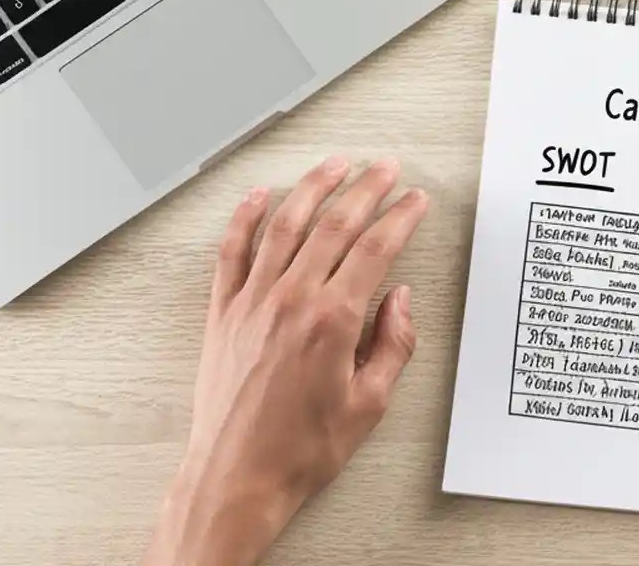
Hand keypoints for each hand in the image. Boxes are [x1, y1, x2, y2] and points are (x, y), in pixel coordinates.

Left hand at [144, 156, 428, 565]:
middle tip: (385, 169)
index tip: (414, 200)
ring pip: (285, 225)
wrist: (237, 474)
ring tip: (335, 164)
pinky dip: (245, 218)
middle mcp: (291, 301)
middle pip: (335, 225)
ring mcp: (252, 302)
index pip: (375, 250)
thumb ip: (392, 345)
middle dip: (365, 189)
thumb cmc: (302, 448)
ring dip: (313, 189)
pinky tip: (259, 196)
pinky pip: (233, 251)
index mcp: (332, 321)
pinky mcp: (224, 313)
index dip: (400, 218)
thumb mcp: (369, 403)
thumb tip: (399, 300)